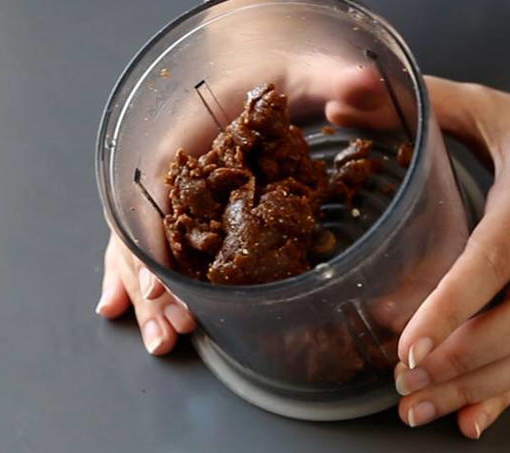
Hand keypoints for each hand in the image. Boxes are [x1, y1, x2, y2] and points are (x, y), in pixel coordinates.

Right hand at [96, 60, 391, 354]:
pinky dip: (154, 274)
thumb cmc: (276, 64)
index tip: (160, 283)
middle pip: (150, 226)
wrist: (263, 58)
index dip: (155, 239)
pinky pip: (170, 241)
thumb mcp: (304, 68)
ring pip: (154, 242)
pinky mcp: (201, 205)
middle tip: (173, 327)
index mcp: (190, 131)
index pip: (159, 189)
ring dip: (155, 291)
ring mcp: (187, 190)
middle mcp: (181, 165)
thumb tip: (364, 88)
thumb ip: (333, 79)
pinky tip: (145, 307)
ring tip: (167, 336)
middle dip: (154, 282)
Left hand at [394, 76, 509, 437]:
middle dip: (460, 362)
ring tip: (417, 410)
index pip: (494, 261)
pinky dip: (507, 396)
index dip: (451, 307)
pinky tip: (469, 421)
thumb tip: (344, 102)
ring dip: (474, 389)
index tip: (407, 345)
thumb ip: (429, 104)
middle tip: (402, 383)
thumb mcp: (498, 112)